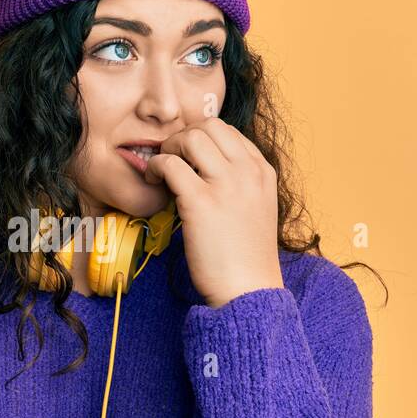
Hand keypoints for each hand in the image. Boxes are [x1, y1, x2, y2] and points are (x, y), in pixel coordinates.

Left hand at [144, 118, 283, 307]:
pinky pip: (171, 165)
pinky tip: (153, 182)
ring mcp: (226, 185)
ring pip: (190, 137)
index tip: (188, 157)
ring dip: (169, 148)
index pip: (230, 132)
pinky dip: (156, 168)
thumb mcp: (257, 210)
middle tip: (171, 159)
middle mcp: (248, 172)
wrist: (249, 291)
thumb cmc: (247, 258)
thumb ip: (241, 185)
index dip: (202, 139)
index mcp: (263, 172)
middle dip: (184, 137)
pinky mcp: (201, 202)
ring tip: (162, 171)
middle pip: (210, 126)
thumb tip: (209, 171)